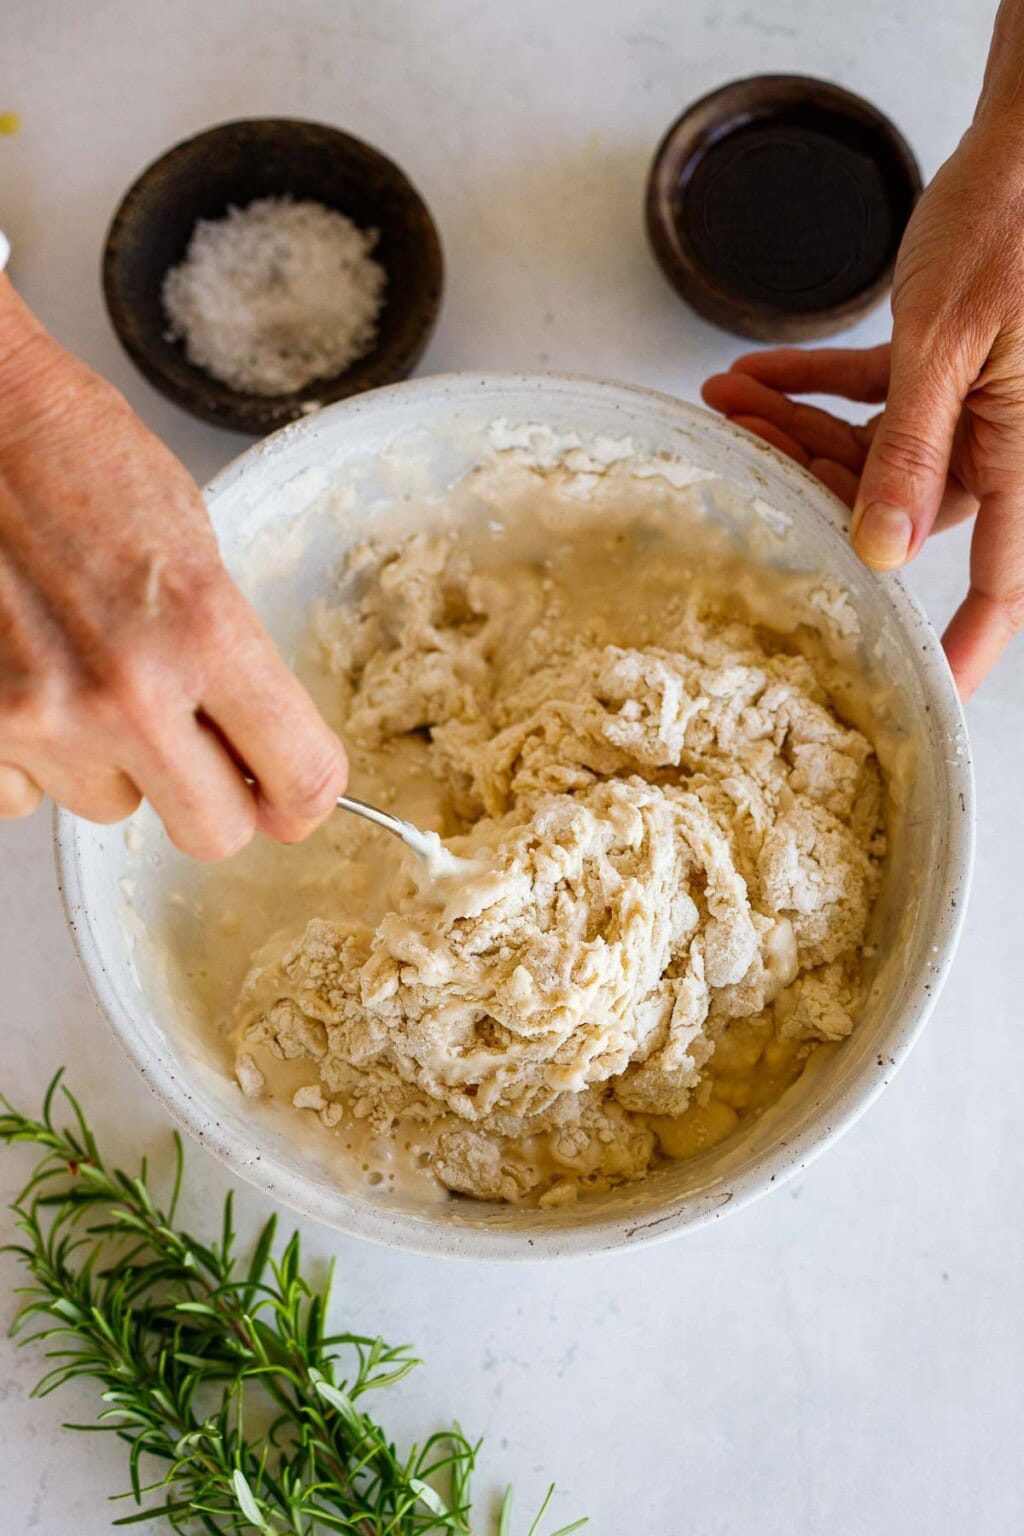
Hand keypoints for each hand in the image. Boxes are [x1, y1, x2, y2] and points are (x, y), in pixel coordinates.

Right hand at [0, 277, 347, 856]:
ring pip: (114, 809)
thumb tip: (263, 751)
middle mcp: (126, 690)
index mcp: (206, 629)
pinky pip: (26, 800)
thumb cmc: (73, 458)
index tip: (294, 796)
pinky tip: (24, 681)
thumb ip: (231, 657)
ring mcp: (39, 719)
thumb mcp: (192, 545)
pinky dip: (32, 758)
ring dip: (111, 764)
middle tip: (198, 753)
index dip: (304, 797)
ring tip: (83, 673)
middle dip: (216, 801)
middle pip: (215, 834)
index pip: (303, 777)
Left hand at [702, 114, 1023, 698]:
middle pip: (896, 510)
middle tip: (739, 456)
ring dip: (796, 432)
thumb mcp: (945, 346)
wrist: (1023, 139)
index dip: (965, 649)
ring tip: (729, 400)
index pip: (1002, 583)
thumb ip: (912, 452)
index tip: (928, 699)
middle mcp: (1000, 444)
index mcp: (1021, 455)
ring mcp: (973, 408)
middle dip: (811, 488)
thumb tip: (882, 553)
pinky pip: (874, 403)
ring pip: (872, 455)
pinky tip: (753, 379)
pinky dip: (814, 392)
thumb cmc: (1006, 223)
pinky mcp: (945, 366)